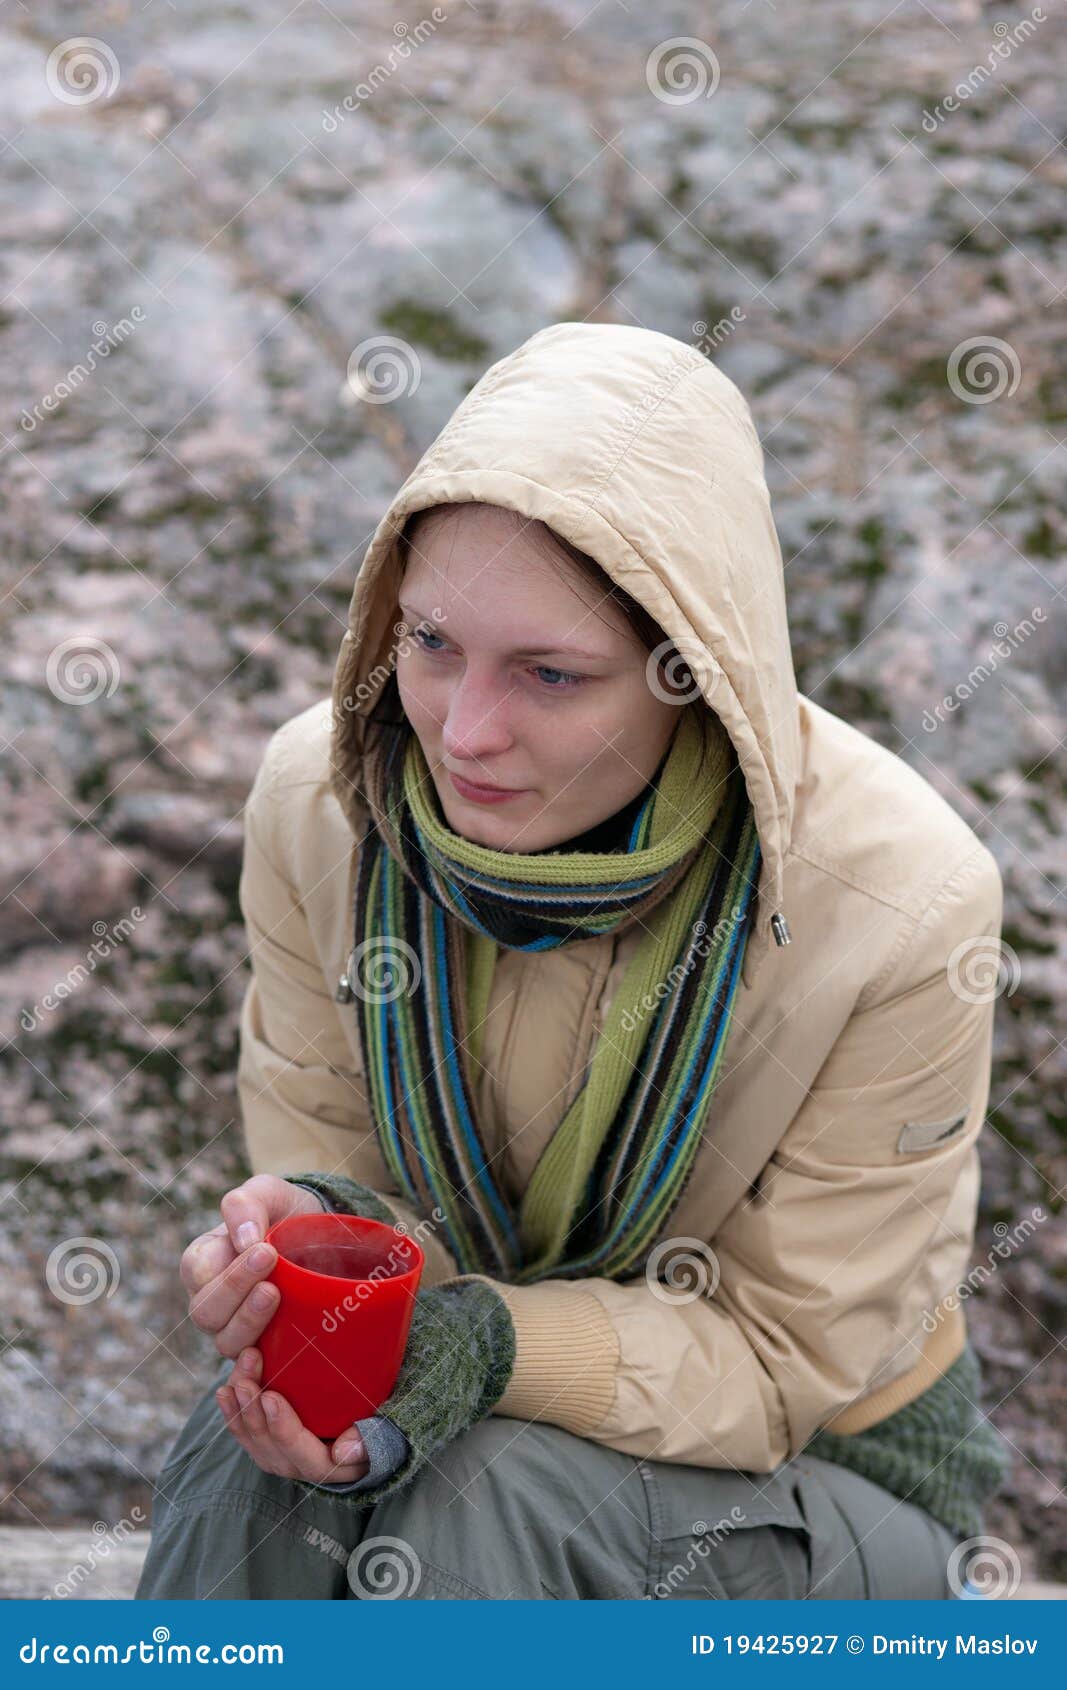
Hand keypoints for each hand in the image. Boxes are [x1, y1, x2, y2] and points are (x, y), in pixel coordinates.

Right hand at [182, 1173, 323, 1361]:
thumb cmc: (282, 1211)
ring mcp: (233, 1327)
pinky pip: (252, 1367)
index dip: (228, 1268)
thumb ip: (246, 1204)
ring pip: (226, 1342)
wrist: (317, 1237)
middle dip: (236, 1291)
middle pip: (206, 1312)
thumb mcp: (266, 1193)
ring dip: (249, 1322)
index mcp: (202, 1262)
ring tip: (276, 1294)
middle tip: (272, 1264)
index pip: (198, 1273)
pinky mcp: (261, 1347)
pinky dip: (261, 1362)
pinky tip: (282, 1345)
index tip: (266, 1249)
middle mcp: (210, 1300)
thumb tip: (245, 1239)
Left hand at [215, 1344, 370, 1484]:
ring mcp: (280, 1458)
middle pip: (269, 1446)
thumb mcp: (383, 1431)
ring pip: (253, 1439)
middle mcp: (298, 1468)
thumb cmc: (376, 1425)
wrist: (364, 1431)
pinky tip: (225, 1393)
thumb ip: (371, 1438)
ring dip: (240, 1409)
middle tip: (245, 1379)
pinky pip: (246, 1433)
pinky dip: (233, 1414)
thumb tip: (344, 1451)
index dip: (283, 1428)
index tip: (271, 1397)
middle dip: (253, 1412)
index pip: (302, 1453)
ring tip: (236, 1377)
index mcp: (329, 1467)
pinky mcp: (267, 1444)